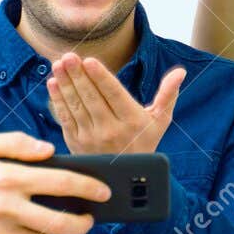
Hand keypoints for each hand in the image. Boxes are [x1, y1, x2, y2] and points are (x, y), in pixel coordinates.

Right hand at [0, 132, 111, 233]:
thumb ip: (16, 144)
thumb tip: (48, 151)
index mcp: (8, 176)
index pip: (63, 184)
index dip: (90, 188)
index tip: (104, 192)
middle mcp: (6, 206)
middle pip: (61, 224)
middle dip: (83, 224)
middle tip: (88, 219)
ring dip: (50, 233)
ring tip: (48, 221)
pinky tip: (13, 223)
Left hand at [46, 54, 183, 155]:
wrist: (125, 179)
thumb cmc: (144, 141)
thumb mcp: (160, 120)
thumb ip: (168, 94)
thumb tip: (181, 72)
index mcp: (132, 121)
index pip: (114, 95)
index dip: (101, 77)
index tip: (89, 61)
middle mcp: (111, 130)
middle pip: (92, 98)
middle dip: (78, 75)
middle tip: (69, 55)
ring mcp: (91, 138)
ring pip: (76, 106)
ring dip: (65, 83)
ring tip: (58, 64)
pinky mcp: (76, 143)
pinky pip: (65, 118)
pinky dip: (58, 100)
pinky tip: (53, 84)